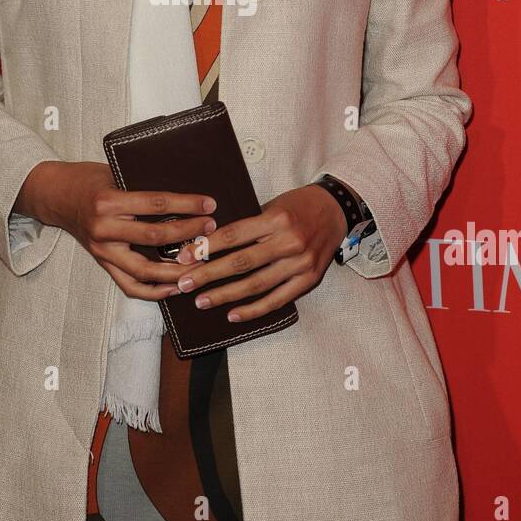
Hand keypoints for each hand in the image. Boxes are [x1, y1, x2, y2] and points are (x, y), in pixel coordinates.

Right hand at [15, 160, 218, 301]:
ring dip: (176, 269)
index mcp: (109, 201)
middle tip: (212, 230)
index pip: (156, 204)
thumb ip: (142, 186)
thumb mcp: (114, 173)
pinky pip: (129, 285)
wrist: (56, 196)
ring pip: (145, 270)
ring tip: (201, 262)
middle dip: (188, 234)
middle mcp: (104, 228)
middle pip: (155, 237)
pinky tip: (175, 286)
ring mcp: (102, 250)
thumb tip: (185, 194)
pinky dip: (154, 290)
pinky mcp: (102, 263)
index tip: (209, 205)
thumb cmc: (89, 180)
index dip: (186, 205)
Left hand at [170, 183, 347, 320]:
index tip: (183, 257)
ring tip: (202, 301)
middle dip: (208, 274)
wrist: (337, 209)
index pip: (233, 236)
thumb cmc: (298, 205)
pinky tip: (232, 314)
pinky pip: (278, 299)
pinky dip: (254, 309)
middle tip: (184, 283)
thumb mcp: (272, 206)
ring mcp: (301, 263)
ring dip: (225, 295)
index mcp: (276, 219)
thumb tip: (208, 244)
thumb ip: (248, 226)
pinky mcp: (310, 279)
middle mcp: (289, 242)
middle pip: (241, 263)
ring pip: (256, 284)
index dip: (205, 248)